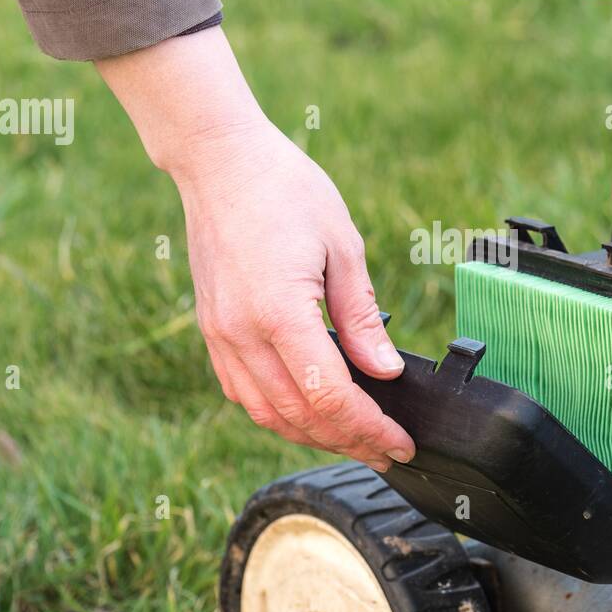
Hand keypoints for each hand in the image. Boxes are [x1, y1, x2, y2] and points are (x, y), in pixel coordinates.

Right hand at [96, 29, 414, 471]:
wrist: (219, 160)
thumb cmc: (285, 188)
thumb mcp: (343, 245)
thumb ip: (362, 316)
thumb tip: (387, 371)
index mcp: (279, 312)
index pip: (330, 396)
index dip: (369, 427)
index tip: (400, 442)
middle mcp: (241, 333)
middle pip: (299, 416)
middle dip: (348, 440)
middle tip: (387, 451)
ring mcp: (220, 335)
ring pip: (267, 413)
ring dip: (312, 435)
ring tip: (354, 439)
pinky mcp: (212, 330)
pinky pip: (243, 392)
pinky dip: (278, 413)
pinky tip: (308, 413)